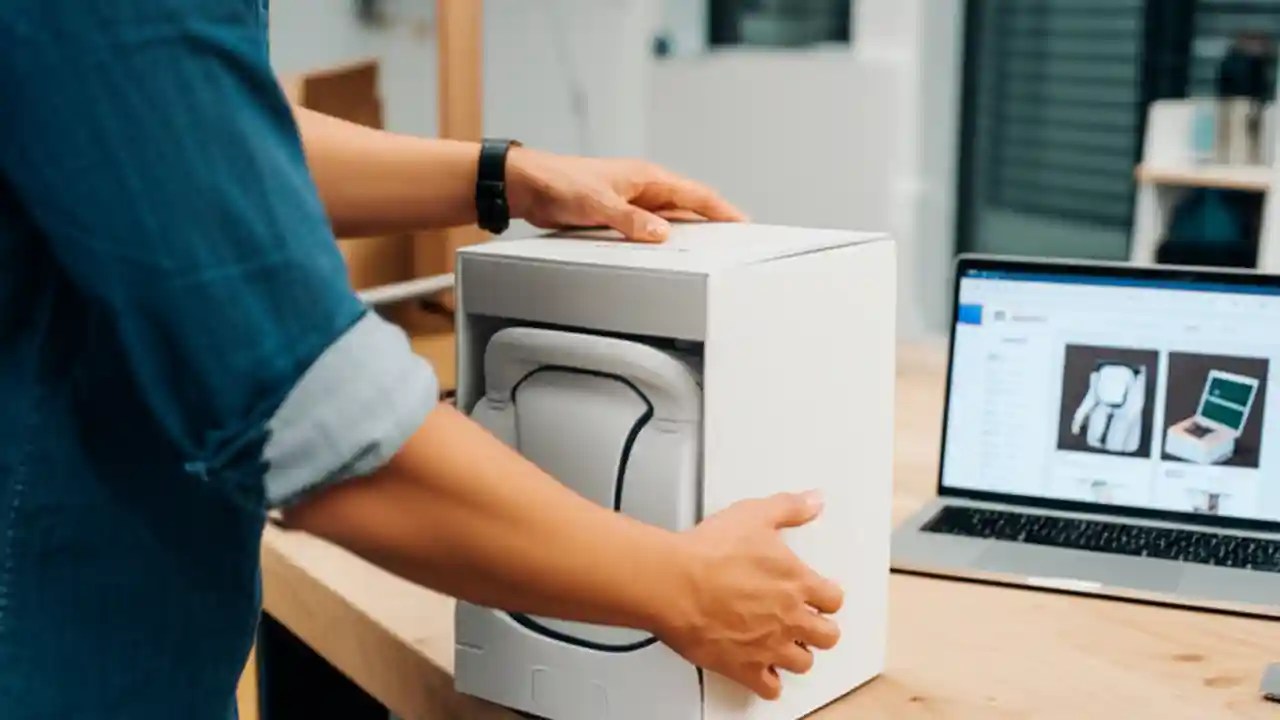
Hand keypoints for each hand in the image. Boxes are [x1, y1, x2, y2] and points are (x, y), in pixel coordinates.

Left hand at [506, 148, 746, 241]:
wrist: (530, 185)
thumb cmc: (561, 183)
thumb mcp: (599, 205)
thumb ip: (631, 221)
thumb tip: (662, 233)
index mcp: (647, 178)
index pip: (695, 194)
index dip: (721, 209)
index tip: (743, 222)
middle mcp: (644, 188)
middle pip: (688, 206)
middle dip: (712, 222)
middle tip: (735, 240)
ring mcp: (632, 201)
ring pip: (669, 218)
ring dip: (687, 232)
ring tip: (709, 250)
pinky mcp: (617, 214)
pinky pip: (649, 228)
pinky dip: (662, 239)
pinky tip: (666, 252)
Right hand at [657, 491, 843, 699]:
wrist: (674, 583)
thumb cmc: (708, 553)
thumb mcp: (754, 515)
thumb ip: (790, 509)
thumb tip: (815, 501)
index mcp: (797, 582)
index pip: (834, 599)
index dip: (828, 597)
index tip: (820, 595)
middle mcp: (789, 618)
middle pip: (827, 636)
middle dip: (820, 629)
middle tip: (808, 622)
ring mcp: (769, 646)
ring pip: (803, 663)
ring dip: (798, 654)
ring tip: (787, 645)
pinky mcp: (743, 667)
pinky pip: (770, 688)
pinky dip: (769, 682)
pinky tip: (763, 671)